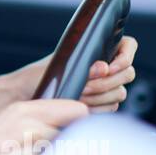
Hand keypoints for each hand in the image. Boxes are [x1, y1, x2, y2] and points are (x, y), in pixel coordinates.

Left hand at [0, 35, 138, 111]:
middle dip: (107, 82)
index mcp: (99, 49)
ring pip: (120, 93)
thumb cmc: (41, 74)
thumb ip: (84, 65)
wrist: (27, 94)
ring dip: (100, 97)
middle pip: (127, 73)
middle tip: (86, 86)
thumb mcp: (60, 65)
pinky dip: (97, 108)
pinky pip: (111, 108)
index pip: (129, 46)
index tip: (108, 67)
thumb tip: (103, 67)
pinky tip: (82, 106)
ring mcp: (105, 86)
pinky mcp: (101, 104)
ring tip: (80, 95)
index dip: (126, 56)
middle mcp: (106, 66)